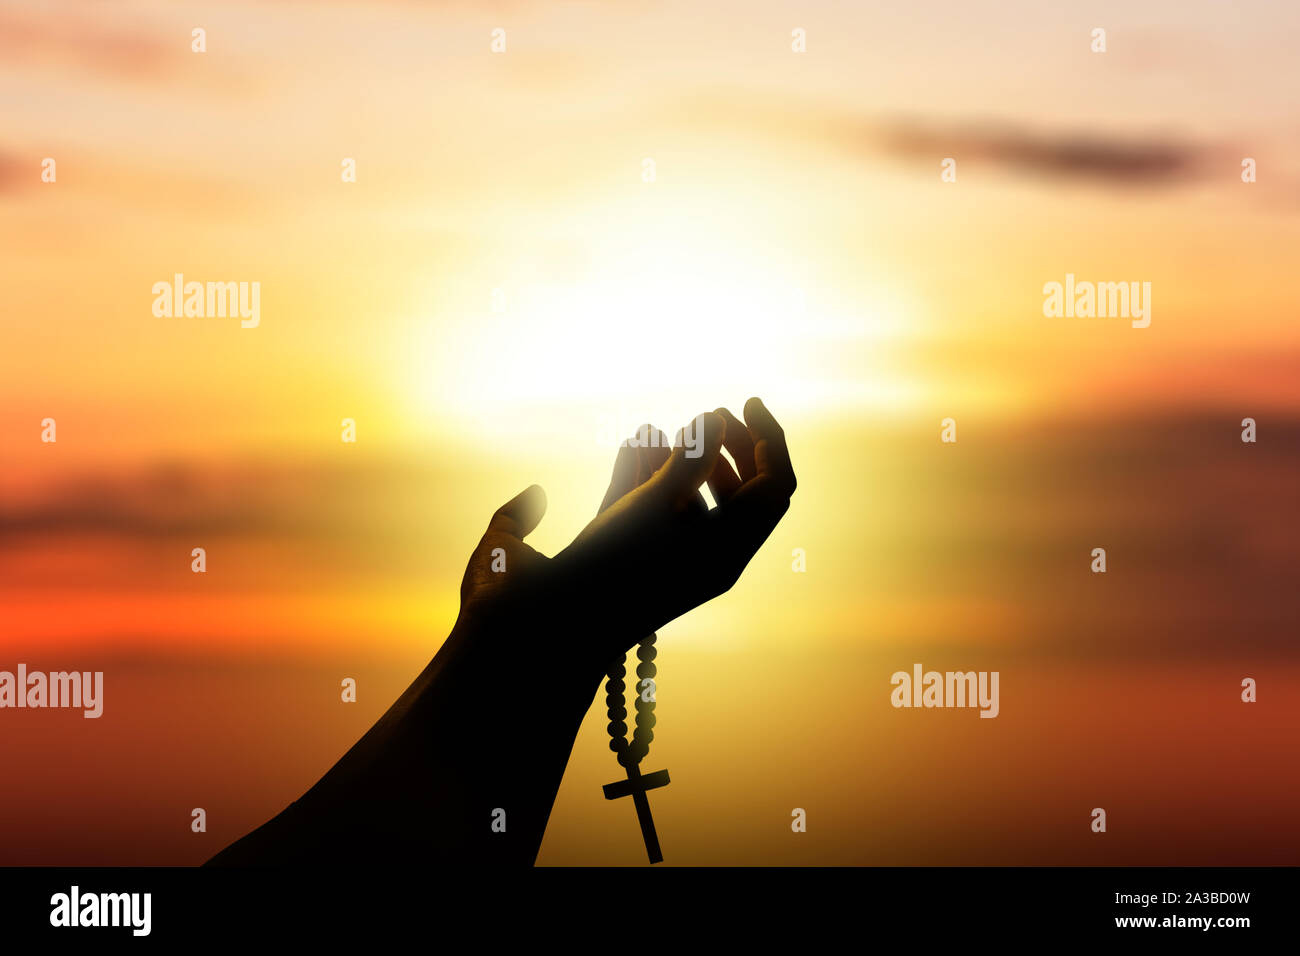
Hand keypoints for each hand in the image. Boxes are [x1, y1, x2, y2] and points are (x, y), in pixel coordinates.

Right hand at [456, 398, 796, 666]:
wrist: (560, 628)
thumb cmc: (609, 565)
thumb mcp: (652, 503)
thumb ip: (689, 459)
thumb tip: (714, 419)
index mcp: (729, 547)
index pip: (776, 483)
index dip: (768, 436)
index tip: (746, 401)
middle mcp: (720, 559)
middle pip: (754, 492)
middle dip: (737, 446)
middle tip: (711, 413)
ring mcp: (694, 565)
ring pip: (717, 504)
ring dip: (704, 463)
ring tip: (675, 433)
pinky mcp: (666, 567)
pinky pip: (686, 518)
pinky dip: (674, 484)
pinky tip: (644, 456)